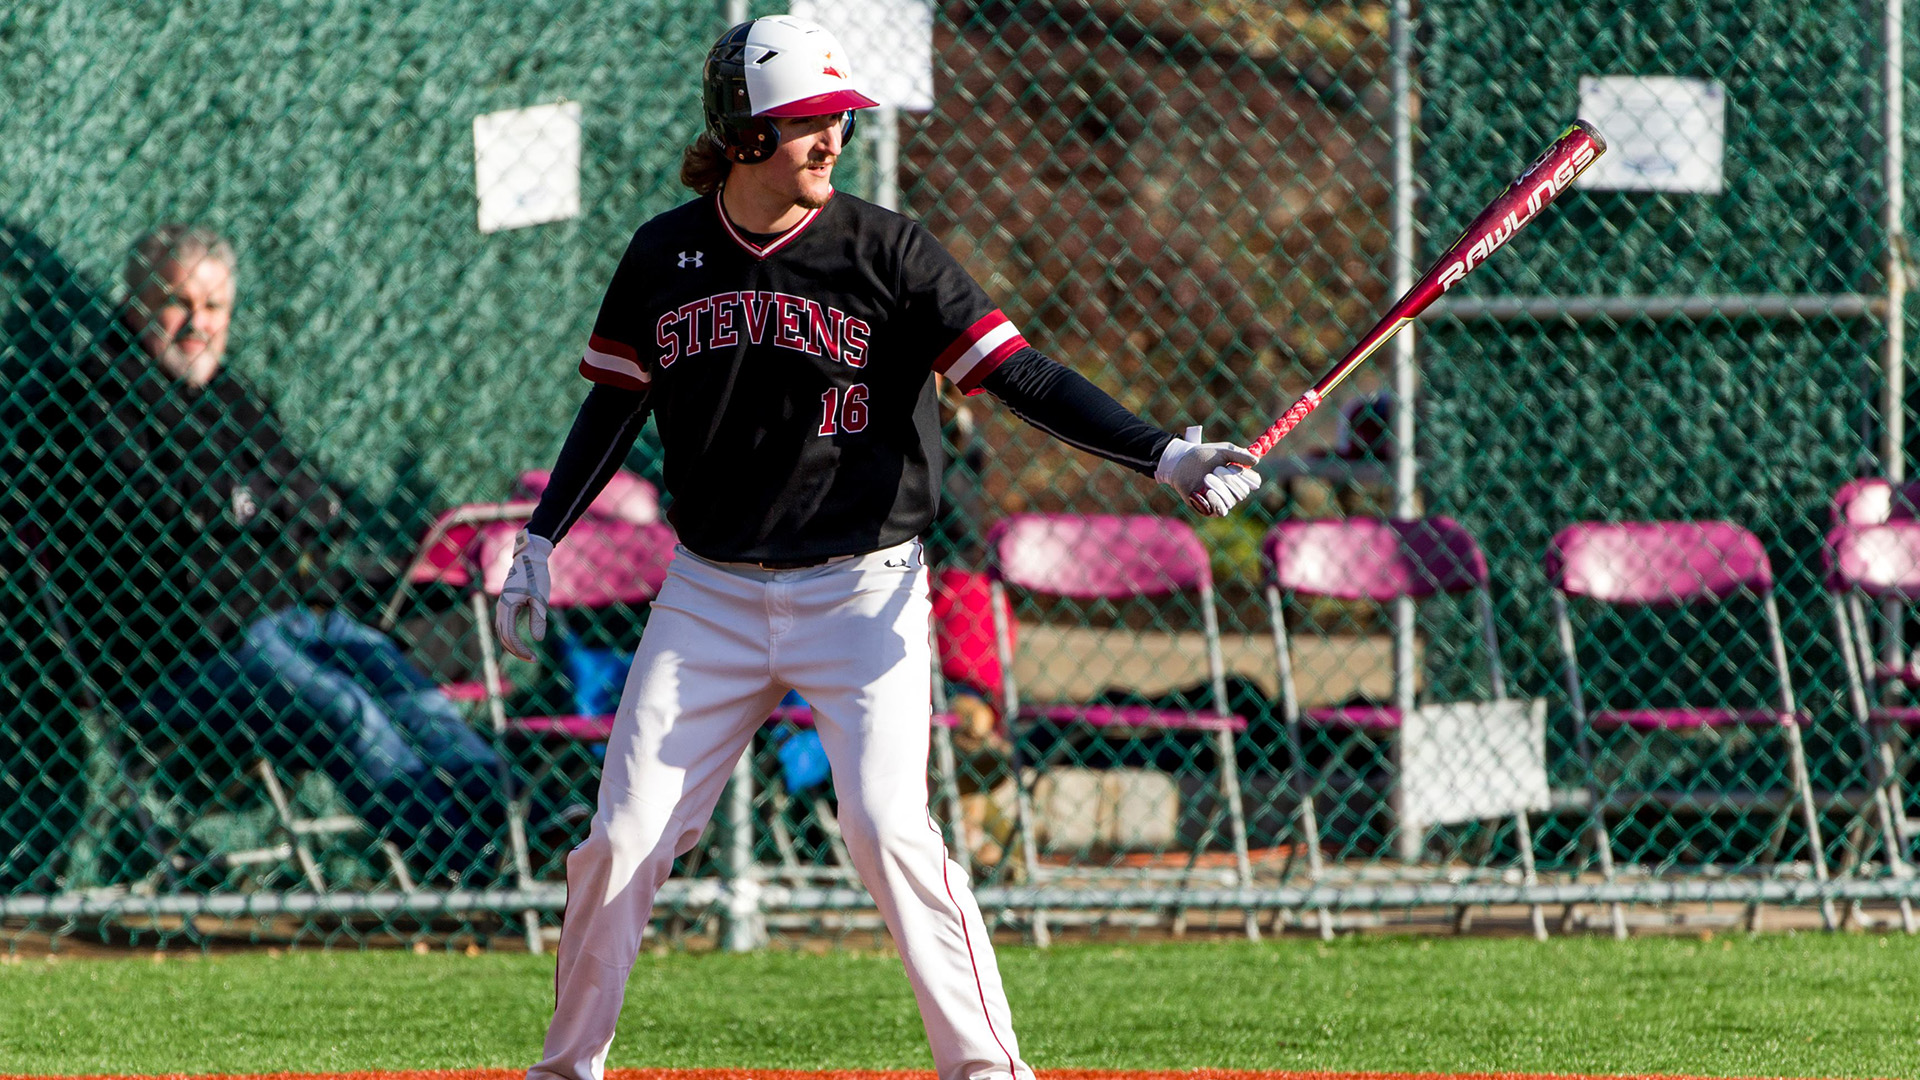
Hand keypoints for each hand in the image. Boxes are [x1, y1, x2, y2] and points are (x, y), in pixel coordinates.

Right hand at [495, 530, 552, 661]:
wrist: (530, 558)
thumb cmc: (536, 576)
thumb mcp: (540, 598)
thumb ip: (538, 618)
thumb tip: (538, 639)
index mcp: (507, 606)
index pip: (508, 635)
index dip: (520, 649)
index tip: (534, 657)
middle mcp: (500, 607)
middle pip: (502, 636)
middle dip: (516, 650)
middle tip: (533, 659)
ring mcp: (501, 606)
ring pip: (501, 632)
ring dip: (513, 645)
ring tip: (528, 655)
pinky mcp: (506, 605)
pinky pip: (504, 626)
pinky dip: (511, 637)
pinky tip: (522, 643)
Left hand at [1155, 425, 1262, 516]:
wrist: (1180, 463)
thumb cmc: (1201, 455)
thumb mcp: (1221, 450)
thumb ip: (1238, 454)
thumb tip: (1255, 461)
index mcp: (1238, 476)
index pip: (1254, 482)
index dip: (1249, 477)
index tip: (1238, 468)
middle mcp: (1232, 490)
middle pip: (1243, 492)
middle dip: (1230, 480)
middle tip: (1216, 469)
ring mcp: (1221, 500)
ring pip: (1231, 500)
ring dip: (1219, 487)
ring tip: (1206, 477)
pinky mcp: (1209, 508)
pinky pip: (1221, 510)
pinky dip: (1216, 501)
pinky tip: (1208, 492)